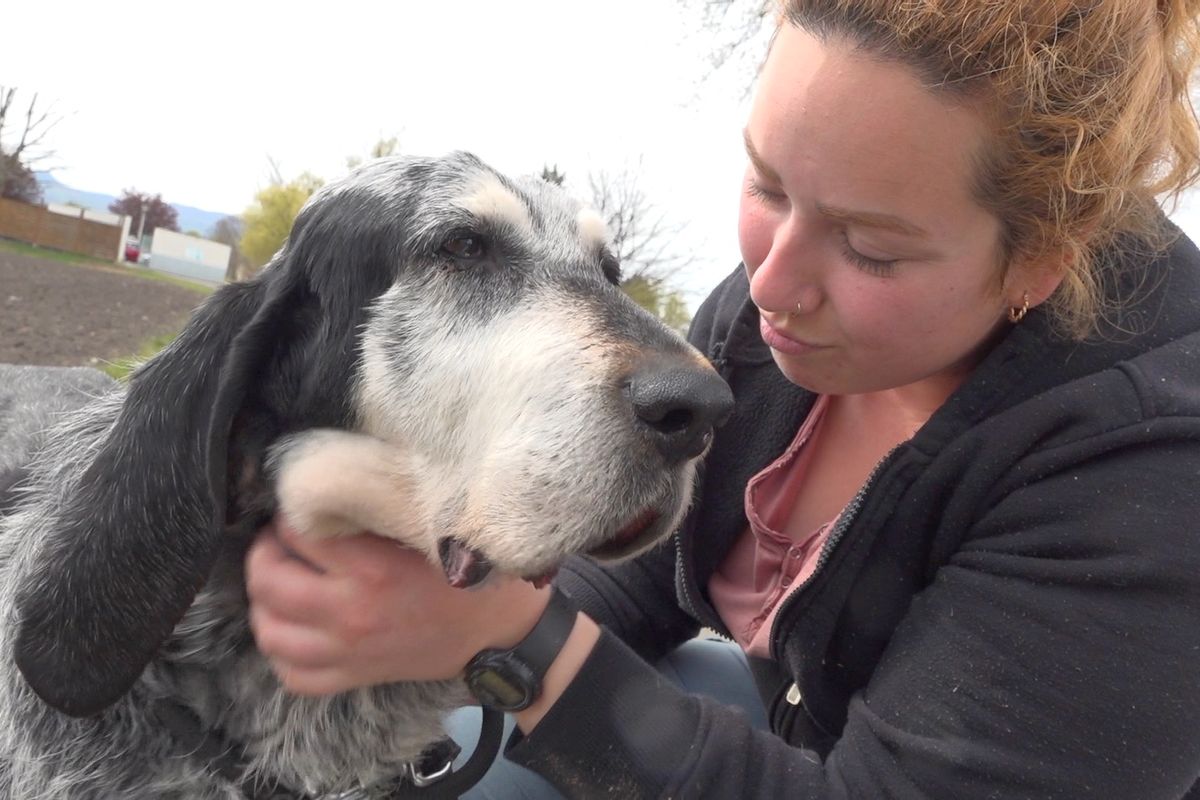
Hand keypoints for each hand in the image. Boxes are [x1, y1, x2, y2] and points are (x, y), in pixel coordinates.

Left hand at [245, 516, 550, 695]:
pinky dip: (282, 653)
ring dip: (265, 603)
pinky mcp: (354, 676)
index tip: (304, 504)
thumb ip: (382, 507)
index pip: (298, 531)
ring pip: (270, 632)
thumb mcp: (432, 527)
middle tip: (280, 539)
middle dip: (264, 553)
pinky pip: (292, 674)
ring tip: (280, 582)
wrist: (500, 633)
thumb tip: (338, 480)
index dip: (293, 510)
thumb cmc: (474, 572)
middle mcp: (352, 613)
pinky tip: (294, 628)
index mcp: (373, 570)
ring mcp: (348, 651)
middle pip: (268, 583)